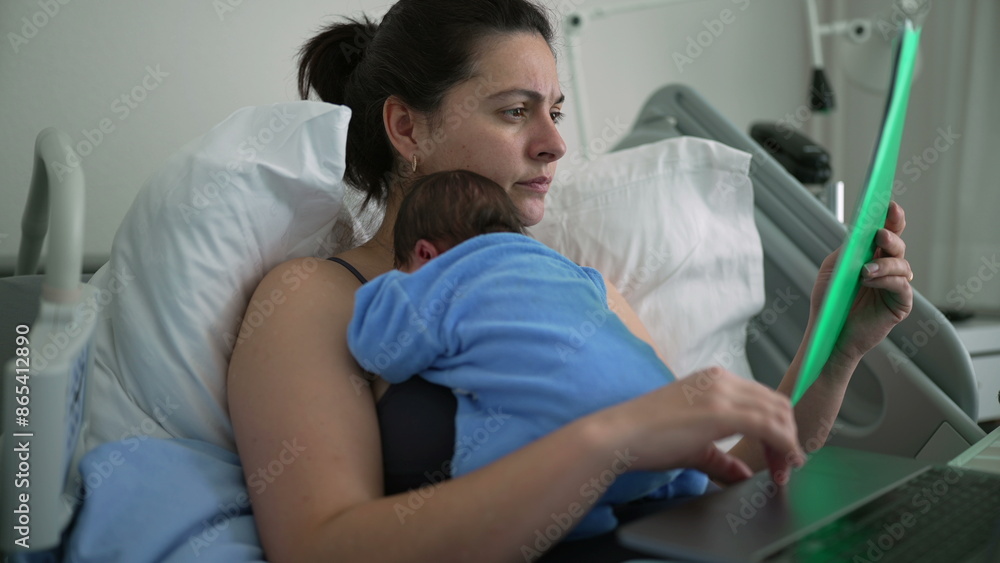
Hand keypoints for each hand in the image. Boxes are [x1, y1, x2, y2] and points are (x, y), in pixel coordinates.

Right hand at [596, 367, 805, 485]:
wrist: (620, 434)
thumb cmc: (646, 437)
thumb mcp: (692, 446)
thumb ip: (720, 459)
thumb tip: (741, 474)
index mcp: (714, 379)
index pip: (763, 399)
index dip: (779, 429)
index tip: (778, 456)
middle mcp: (721, 380)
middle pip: (777, 404)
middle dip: (788, 436)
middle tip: (784, 466)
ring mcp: (721, 393)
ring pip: (778, 413)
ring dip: (787, 444)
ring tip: (782, 469)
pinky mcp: (721, 411)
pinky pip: (768, 426)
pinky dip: (783, 445)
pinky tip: (782, 463)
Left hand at [813, 201, 913, 362]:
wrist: (829, 333)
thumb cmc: (830, 302)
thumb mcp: (833, 269)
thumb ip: (848, 250)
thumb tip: (861, 232)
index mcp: (871, 256)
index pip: (887, 232)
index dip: (892, 218)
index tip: (890, 206)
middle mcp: (886, 269)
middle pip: (897, 244)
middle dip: (891, 236)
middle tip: (880, 235)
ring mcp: (895, 286)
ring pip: (902, 264)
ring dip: (884, 264)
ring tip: (865, 270)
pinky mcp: (900, 304)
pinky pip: (901, 286)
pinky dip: (887, 281)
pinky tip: (870, 281)